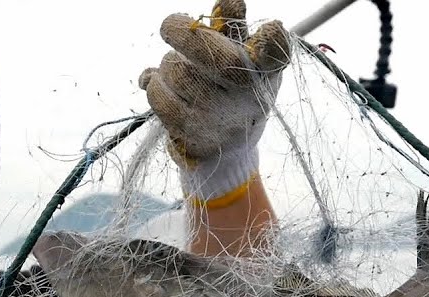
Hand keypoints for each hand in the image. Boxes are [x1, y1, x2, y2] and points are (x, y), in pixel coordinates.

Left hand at [138, 0, 290, 207]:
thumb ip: (234, 26)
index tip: (268, 29)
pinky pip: (160, 99)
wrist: (225, 148)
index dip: (272, 41)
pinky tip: (158, 83)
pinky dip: (152, 85)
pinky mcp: (194, 137)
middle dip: (181, 32)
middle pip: (214, 58)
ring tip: (173, 67)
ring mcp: (222, 121)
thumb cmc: (234, 88)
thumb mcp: (242, 55)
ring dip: (166, 63)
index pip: (276, 54)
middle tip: (170, 25)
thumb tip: (228, 2)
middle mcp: (250, 97)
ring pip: (178, 73)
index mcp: (267, 70)